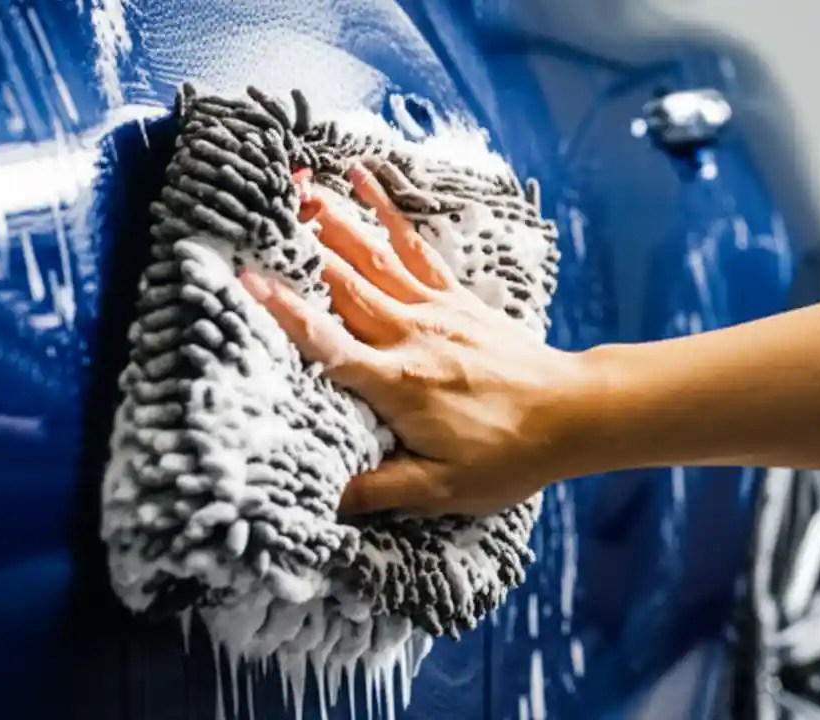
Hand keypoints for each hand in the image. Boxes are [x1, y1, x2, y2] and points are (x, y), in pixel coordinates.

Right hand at [241, 164, 580, 516]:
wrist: (571, 412)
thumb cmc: (508, 453)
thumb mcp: (444, 487)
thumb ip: (382, 489)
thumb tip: (328, 500)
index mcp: (397, 382)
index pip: (328, 342)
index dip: (285, 311)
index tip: (247, 279)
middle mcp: (409, 335)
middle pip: (344, 285)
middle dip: (300, 247)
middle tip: (261, 209)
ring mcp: (434, 310)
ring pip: (372, 257)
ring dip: (334, 220)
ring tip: (299, 185)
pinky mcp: (455, 298)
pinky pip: (414, 247)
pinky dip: (388, 211)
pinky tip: (366, 179)